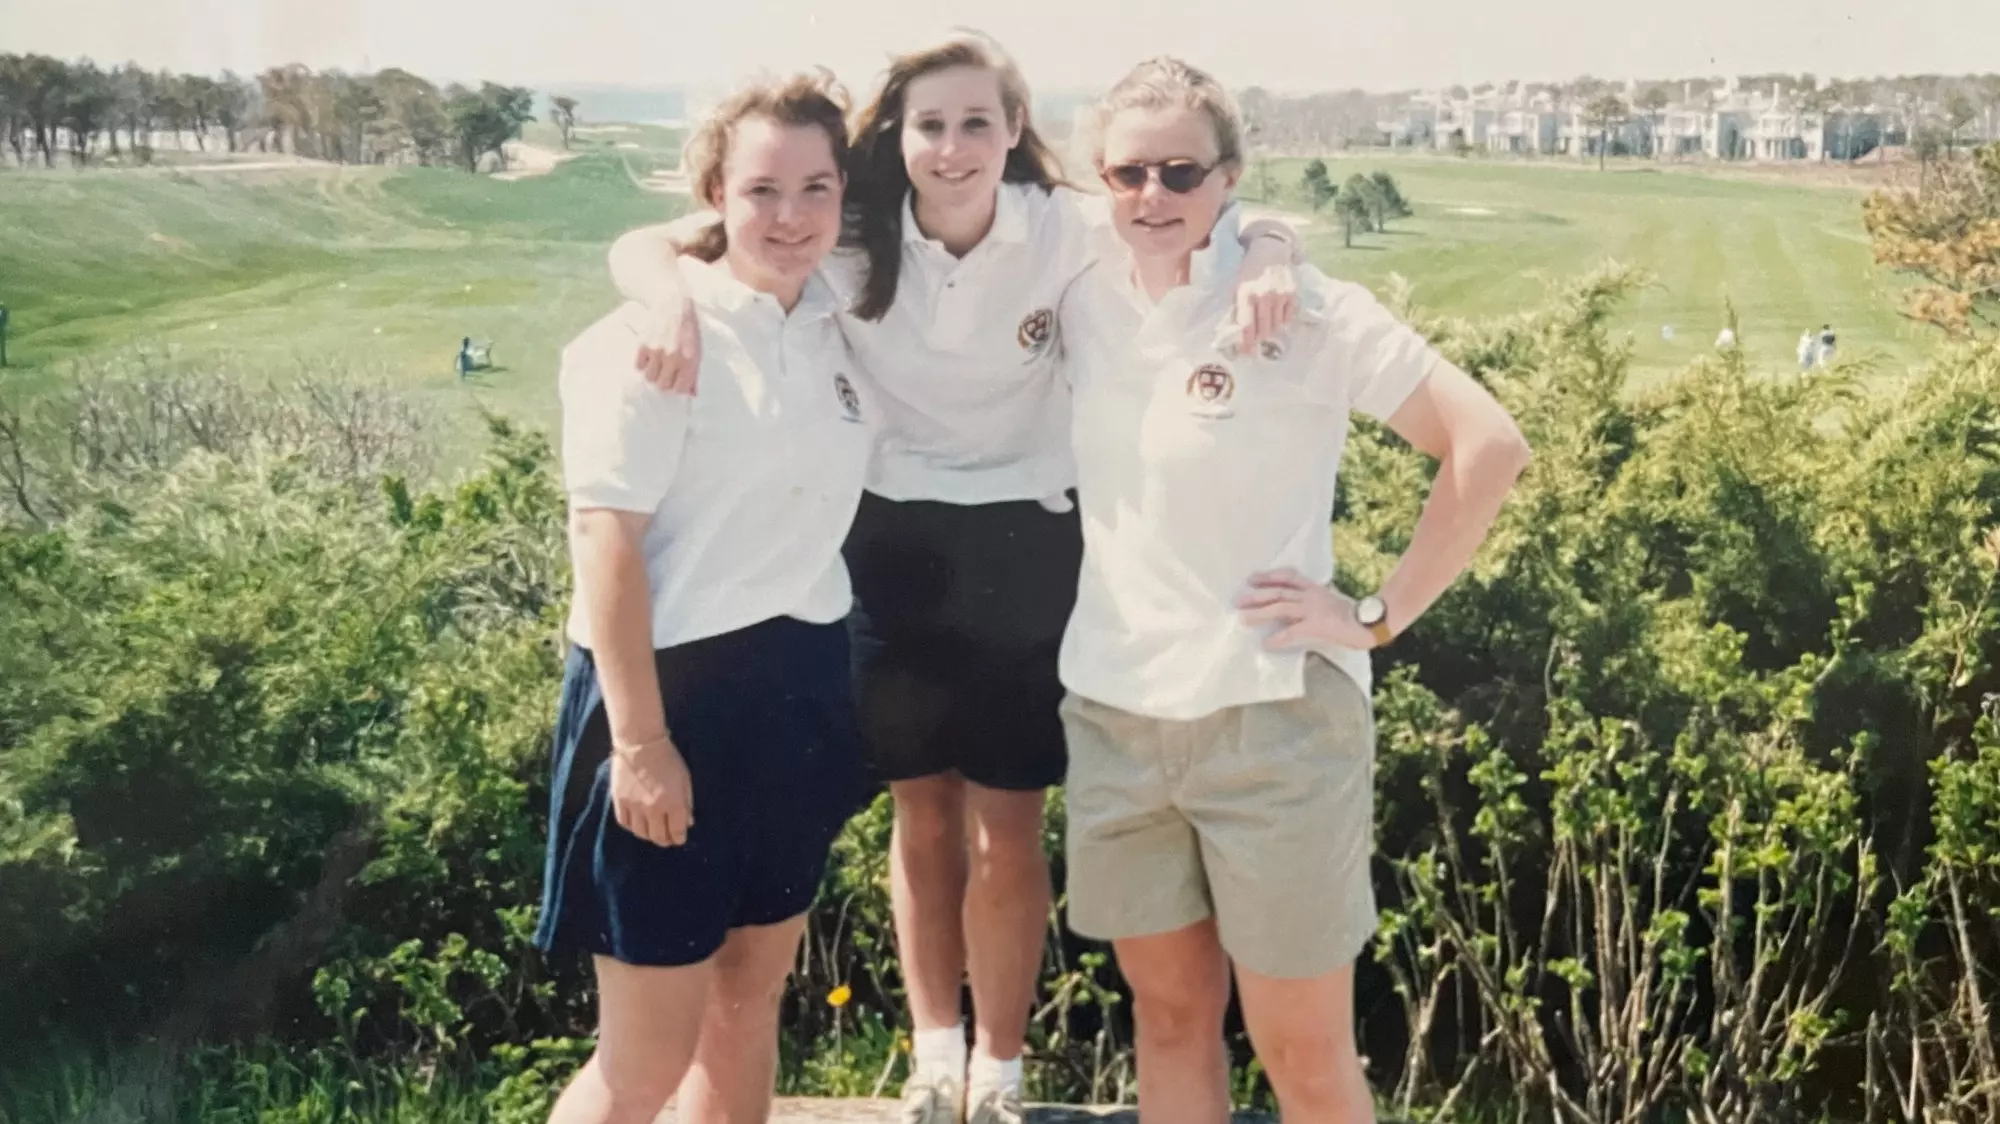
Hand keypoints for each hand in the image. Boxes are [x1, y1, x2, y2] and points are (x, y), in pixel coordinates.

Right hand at [610, 736, 694, 846]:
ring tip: (653, 831)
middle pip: (658, 837)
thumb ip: (687, 803)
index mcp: (673, 803)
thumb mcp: (684, 779)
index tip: (679, 838)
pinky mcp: (619, 801)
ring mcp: (635, 807)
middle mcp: (653, 809)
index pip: (677, 832)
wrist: (640, 743)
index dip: (679, 838)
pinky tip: (638, 824)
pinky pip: (625, 823)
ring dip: (648, 836)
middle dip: (665, 841)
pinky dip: (632, 827)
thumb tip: (688, 823)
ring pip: (641, 833)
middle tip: (667, 839)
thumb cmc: (667, 758)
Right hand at [634, 298, 700, 393]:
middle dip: (665, 381)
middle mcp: (673, 358)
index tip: (677, 380)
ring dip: (653, 373)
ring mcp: (656, 352)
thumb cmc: (688, 328)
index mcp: (689, 360)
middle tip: (666, 372)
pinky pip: (639, 366)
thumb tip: (691, 394)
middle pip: (662, 386)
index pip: (679, 389)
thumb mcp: (697, 349)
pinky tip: (649, 357)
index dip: (678, 387)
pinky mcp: (643, 345)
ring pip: (649, 378)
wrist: (673, 303)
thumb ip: (694, 373)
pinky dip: (643, 364)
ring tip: (658, 363)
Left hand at [1231, 257, 1298, 354]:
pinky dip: (1282, 320)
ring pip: (1276, 326)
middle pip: (1264, 330)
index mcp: (1246, 294)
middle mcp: (1265, 296)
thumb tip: (1235, 332)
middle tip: (1255, 341)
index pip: (1247, 326)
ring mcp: (1281, 295)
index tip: (1246, 352)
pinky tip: (1276, 315)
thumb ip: (1236, 309)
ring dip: (1270, 330)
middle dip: (1259, 338)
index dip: (1246, 342)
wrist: (1270, 250)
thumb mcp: (1236, 287)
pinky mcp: (1293, 294)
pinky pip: (1288, 317)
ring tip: (1265, 326)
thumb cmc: (1249, 271)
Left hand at [1236, 568, 1378, 651]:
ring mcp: (1314, 609)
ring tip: (1244, 619)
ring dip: (1261, 613)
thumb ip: (1315, 601)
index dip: (1269, 577)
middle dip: (1257, 595)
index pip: (1288, 577)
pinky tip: (1266, 643)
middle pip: (1279, 591)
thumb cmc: (1353, 615)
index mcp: (1315, 589)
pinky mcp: (1317, 625)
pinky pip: (1293, 632)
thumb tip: (1298, 607)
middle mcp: (1311, 595)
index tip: (1252, 578)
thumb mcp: (1331, 601)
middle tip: (1238, 600)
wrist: (1370, 622)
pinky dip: (1278, 637)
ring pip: (1281, 607)